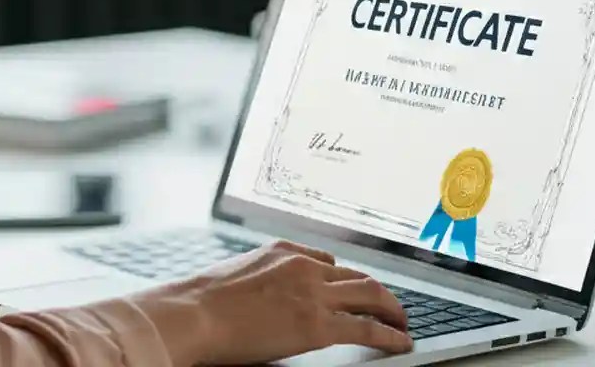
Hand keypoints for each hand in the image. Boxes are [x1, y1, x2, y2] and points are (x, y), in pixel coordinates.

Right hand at [130, 241, 411, 365]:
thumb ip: (261, 278)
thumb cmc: (200, 301)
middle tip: (392, 308)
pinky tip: (400, 343)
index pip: (327, 261)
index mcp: (282, 251)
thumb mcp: (234, 274)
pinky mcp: (318, 325)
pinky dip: (390, 336)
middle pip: (357, 275)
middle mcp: (304, 266)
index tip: (354, 290)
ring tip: (402, 324)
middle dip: (379, 293)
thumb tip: (267, 297)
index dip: (346, 280)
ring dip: (392, 310)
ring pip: (371, 294)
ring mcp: (313, 294)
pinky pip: (367, 328)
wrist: (192, 313)